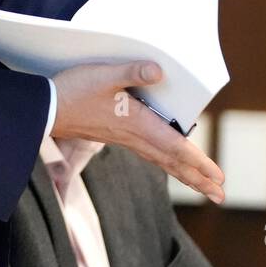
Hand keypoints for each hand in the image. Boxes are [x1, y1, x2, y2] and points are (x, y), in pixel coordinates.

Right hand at [51, 61, 224, 202]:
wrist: (45, 109)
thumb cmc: (74, 90)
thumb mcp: (104, 75)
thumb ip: (132, 72)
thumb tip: (159, 71)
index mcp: (136, 124)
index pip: (174, 147)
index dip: (198, 162)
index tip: (218, 177)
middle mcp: (134, 136)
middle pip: (172, 162)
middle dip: (198, 178)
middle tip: (220, 195)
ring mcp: (125, 138)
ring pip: (162, 160)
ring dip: (185, 174)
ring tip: (203, 185)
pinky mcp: (117, 135)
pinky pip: (150, 154)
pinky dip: (167, 162)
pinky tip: (168, 161)